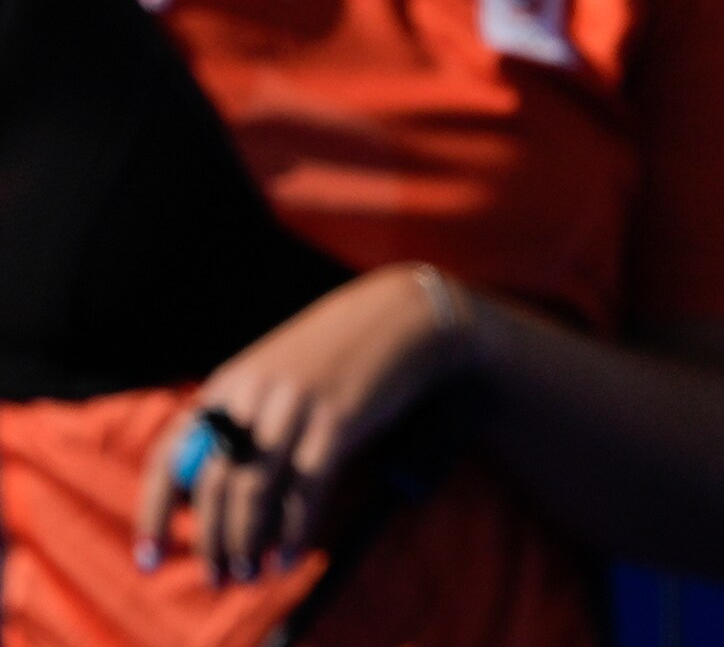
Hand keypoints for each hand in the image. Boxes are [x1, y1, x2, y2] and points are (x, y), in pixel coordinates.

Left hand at [134, 264, 468, 584]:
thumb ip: (242, 419)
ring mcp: (296, 406)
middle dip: (210, 540)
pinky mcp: (339, 420)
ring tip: (248, 574)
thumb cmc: (338, 352)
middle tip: (215, 579)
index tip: (148, 558)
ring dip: (247, 541)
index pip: (174, 454)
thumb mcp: (276, 374)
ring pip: (255, 489)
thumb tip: (213, 492)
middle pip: (215, 481)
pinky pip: (307, 487)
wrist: (403, 315)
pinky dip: (295, 528)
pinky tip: (291, 555)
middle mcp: (254, 393)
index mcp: (230, 382)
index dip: (155, 510)